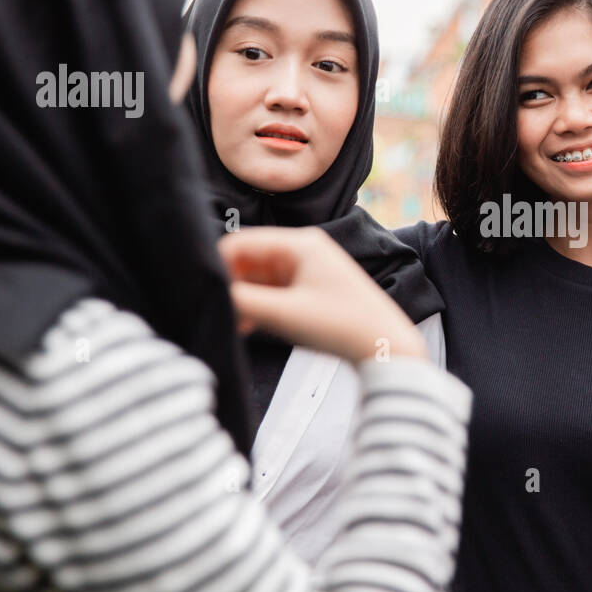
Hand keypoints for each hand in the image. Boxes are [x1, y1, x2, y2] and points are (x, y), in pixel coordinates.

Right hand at [218, 226, 427, 361]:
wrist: (385, 349)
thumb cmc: (342, 327)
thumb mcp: (285, 314)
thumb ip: (243, 302)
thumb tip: (212, 294)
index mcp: (300, 243)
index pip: (241, 243)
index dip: (219, 266)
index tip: (207, 295)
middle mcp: (303, 250)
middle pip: (248, 259)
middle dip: (230, 285)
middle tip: (218, 314)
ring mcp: (308, 270)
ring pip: (258, 278)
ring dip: (243, 298)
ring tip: (235, 326)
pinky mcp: (310, 290)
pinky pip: (272, 291)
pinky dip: (258, 306)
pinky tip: (249, 328)